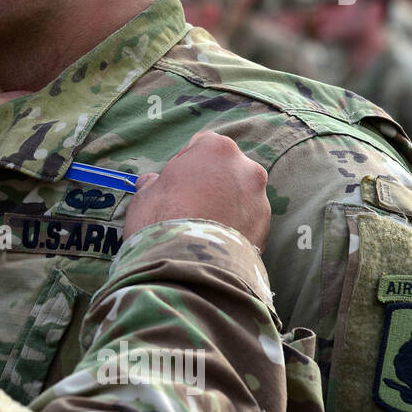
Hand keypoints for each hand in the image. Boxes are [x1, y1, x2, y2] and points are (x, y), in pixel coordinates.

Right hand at [124, 130, 270, 248]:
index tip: (173, 184)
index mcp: (216, 149)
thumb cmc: (162, 220)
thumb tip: (151, 183)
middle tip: (188, 207)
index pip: (200, 146)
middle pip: (225, 170)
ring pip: (239, 196)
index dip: (184, 164)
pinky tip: (214, 243)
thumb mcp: (145, 197)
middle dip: (211, 183)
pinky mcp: (266, 228)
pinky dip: (234, 228)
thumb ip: (153, 185)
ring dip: (225, 206)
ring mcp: (259, 198)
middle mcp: (246, 167)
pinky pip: (247, 221)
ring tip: (202, 230)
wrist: (188, 265)